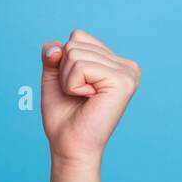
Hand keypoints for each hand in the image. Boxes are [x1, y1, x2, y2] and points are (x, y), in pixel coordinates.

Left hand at [40, 28, 140, 168]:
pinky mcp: (123, 81)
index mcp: (114, 62)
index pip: (77, 36)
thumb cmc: (63, 115)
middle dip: (64, 71)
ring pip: (75, 54)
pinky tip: (88, 100)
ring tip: (83, 99)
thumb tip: (56, 47)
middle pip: (75, 43)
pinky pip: (81, 67)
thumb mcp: (54, 77)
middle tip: (77, 95)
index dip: (63, 61)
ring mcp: (128, 72)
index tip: (74, 86)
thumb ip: (53, 54)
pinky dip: (73, 85)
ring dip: (68, 80)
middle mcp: (126, 65)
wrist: (69, 145)